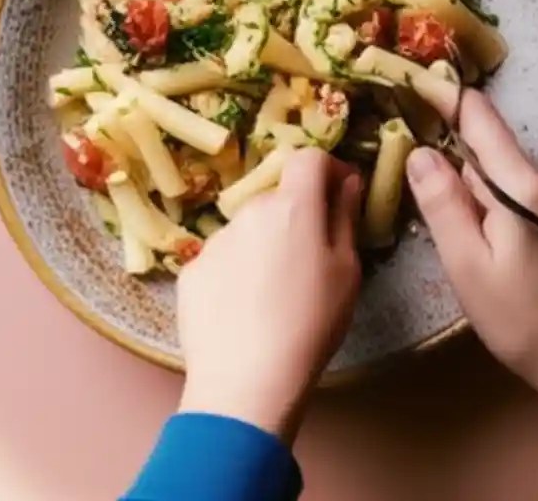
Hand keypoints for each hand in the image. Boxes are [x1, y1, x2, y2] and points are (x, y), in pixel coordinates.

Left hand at [177, 148, 362, 442]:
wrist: (246, 380)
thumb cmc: (311, 325)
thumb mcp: (346, 271)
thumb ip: (345, 217)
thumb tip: (346, 181)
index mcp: (292, 207)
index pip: (307, 158)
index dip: (326, 170)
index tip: (340, 194)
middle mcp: (247, 212)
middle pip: (277, 197)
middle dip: (296, 214)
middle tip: (312, 259)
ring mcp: (214, 241)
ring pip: (248, 229)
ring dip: (265, 244)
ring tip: (276, 294)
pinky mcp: (191, 270)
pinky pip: (223, 259)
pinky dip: (237, 273)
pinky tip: (246, 310)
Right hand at [405, 91, 537, 459]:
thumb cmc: (526, 324)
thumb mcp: (469, 268)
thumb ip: (443, 205)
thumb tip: (419, 153)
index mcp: (523, 188)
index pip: (478, 120)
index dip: (444, 97)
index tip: (414, 76)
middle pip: (488, 155)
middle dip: (456, 172)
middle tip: (433, 217)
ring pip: (505, 181)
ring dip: (480, 202)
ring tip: (473, 256)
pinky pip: (525, 200)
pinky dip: (503, 216)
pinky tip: (501, 260)